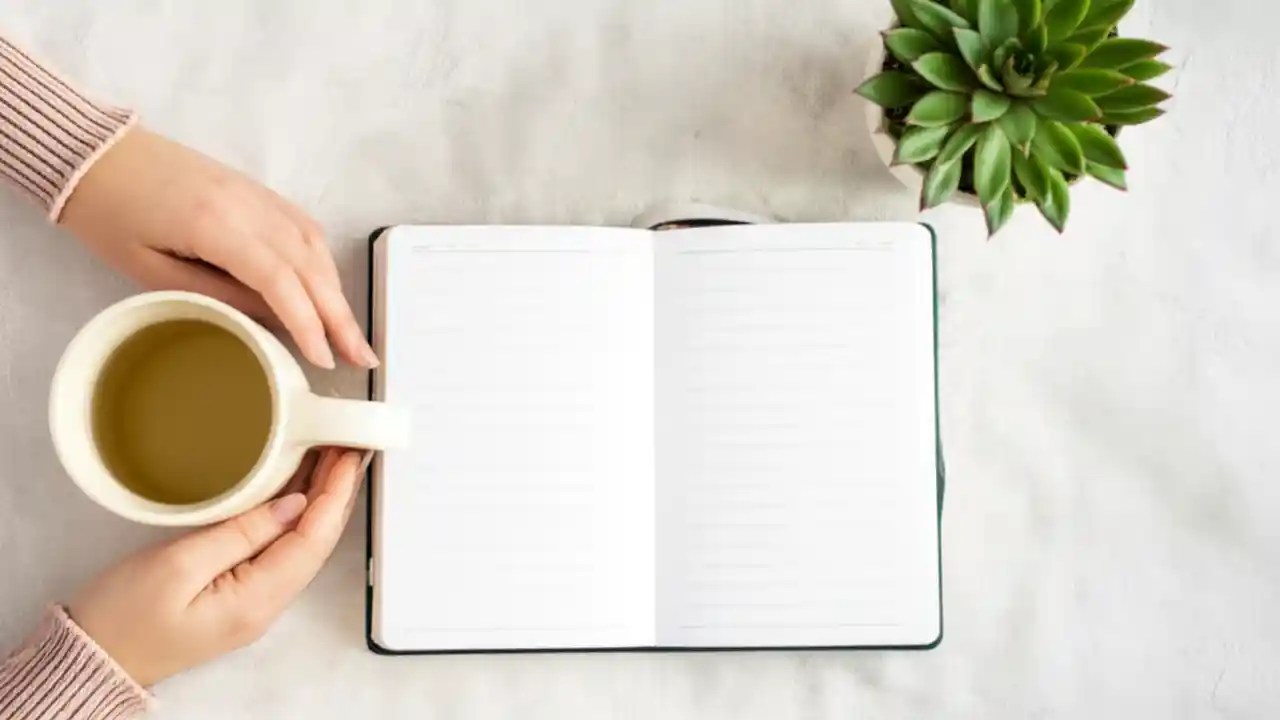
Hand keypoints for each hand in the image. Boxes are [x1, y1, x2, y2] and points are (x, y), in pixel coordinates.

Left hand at [59, 127, 375, 369]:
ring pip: (316, 246)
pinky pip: (305, 228)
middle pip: (311, 265)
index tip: (324, 360)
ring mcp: (259, 194)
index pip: (281, 280)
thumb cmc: (109, 215)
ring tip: (350, 334)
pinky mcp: (258, 191)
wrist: (94, 154)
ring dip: (338, 292)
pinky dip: (324, 263)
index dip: (308, 323)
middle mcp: (250, 206)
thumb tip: (273, 322)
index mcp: (217, 226)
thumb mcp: (151, 271)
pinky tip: (330, 289)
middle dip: (340, 315)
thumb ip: (217, 295)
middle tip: (362, 358)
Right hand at [68, 450, 363, 685]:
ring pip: (300, 546)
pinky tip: (294, 492)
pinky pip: (278, 551)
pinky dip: (293, 518)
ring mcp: (253, 602)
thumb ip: (241, 533)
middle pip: (315, 543)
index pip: (313, 540)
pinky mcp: (237, 595)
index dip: (334, 495)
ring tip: (329, 461)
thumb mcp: (178, 565)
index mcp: (258, 600)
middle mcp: (265, 605)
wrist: (91, 658)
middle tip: (344, 449)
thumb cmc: (122, 617)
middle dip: (334, 495)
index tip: (346, 457)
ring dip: (317, 504)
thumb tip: (294, 505)